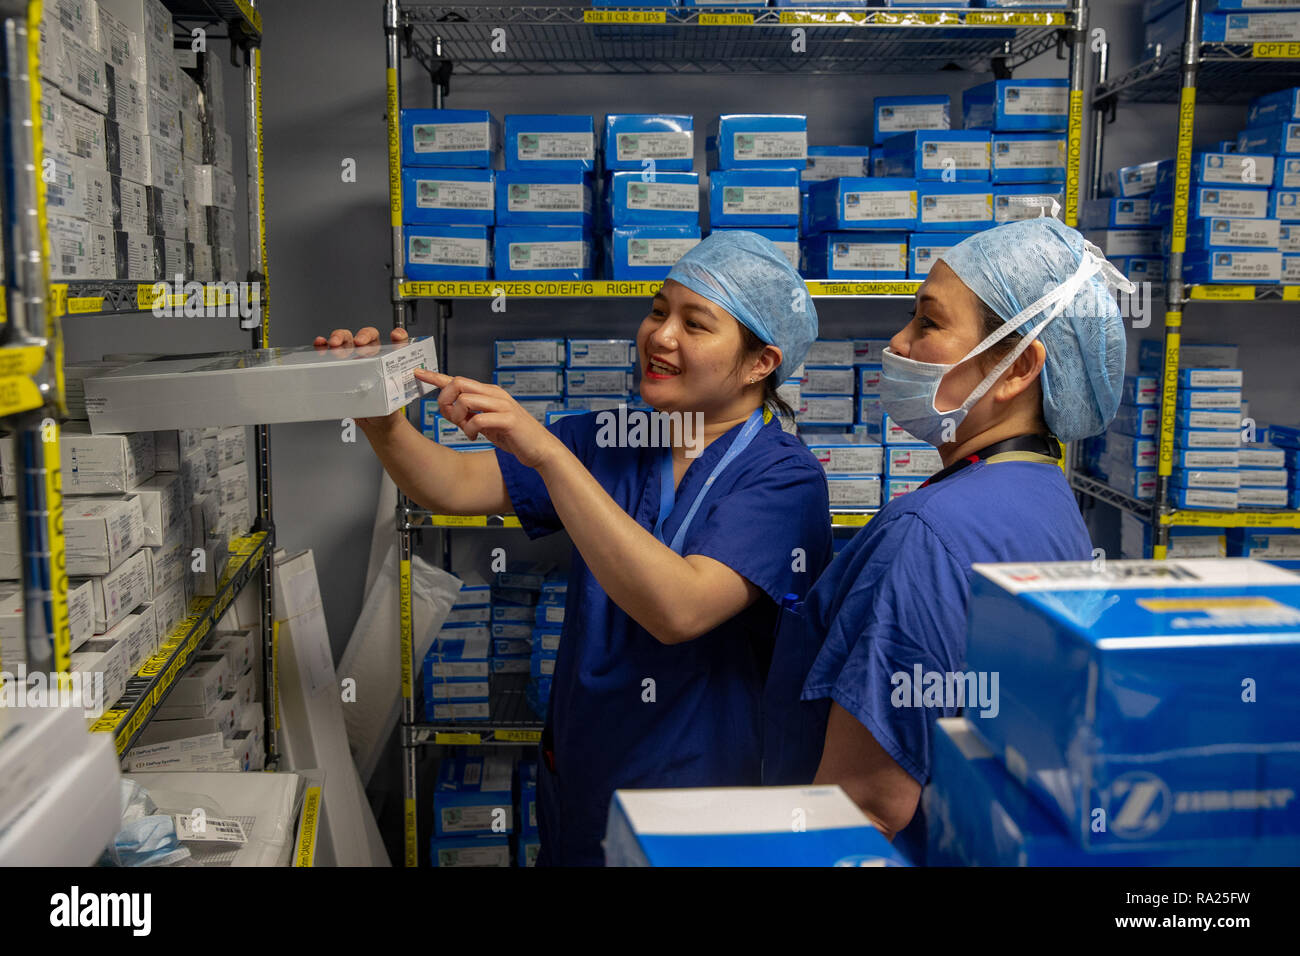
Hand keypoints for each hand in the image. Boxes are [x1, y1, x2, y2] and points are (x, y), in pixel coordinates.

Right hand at [313, 326, 408, 428]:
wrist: (375, 423)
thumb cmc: (388, 409)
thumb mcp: (396, 399)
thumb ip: (393, 390)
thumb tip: (387, 384)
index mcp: (389, 360)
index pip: (397, 342)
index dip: (398, 336)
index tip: (394, 336)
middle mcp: (372, 357)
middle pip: (368, 336)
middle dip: (363, 335)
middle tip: (358, 342)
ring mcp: (355, 361)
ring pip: (347, 340)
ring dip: (340, 337)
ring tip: (334, 343)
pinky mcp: (340, 368)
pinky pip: (329, 353)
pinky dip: (323, 346)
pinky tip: (321, 344)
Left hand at [418, 370, 562, 469]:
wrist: (540, 449)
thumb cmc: (514, 436)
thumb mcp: (487, 423)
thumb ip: (470, 415)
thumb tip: (451, 412)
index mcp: (489, 393)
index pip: (458, 379)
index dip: (436, 376)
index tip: (418, 373)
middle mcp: (494, 394)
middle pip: (458, 383)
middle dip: (446, 400)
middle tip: (451, 418)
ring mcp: (502, 405)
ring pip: (466, 399)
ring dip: (459, 417)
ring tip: (466, 430)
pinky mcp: (508, 419)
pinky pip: (478, 419)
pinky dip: (471, 430)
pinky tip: (475, 436)